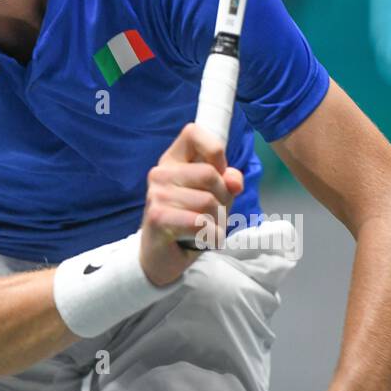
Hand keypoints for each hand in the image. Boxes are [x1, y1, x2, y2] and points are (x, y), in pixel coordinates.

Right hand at [139, 122, 244, 285]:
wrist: (161, 257)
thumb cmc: (189, 222)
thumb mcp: (214, 198)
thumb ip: (227, 183)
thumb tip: (234, 181)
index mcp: (173, 161)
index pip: (193, 132)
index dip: (214, 150)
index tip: (219, 172)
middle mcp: (160, 173)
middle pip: (210, 174)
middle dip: (223, 198)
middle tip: (214, 214)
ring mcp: (157, 195)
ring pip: (209, 201)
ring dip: (217, 222)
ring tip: (205, 229)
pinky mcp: (158, 217)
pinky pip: (201, 222)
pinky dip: (212, 236)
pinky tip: (203, 240)